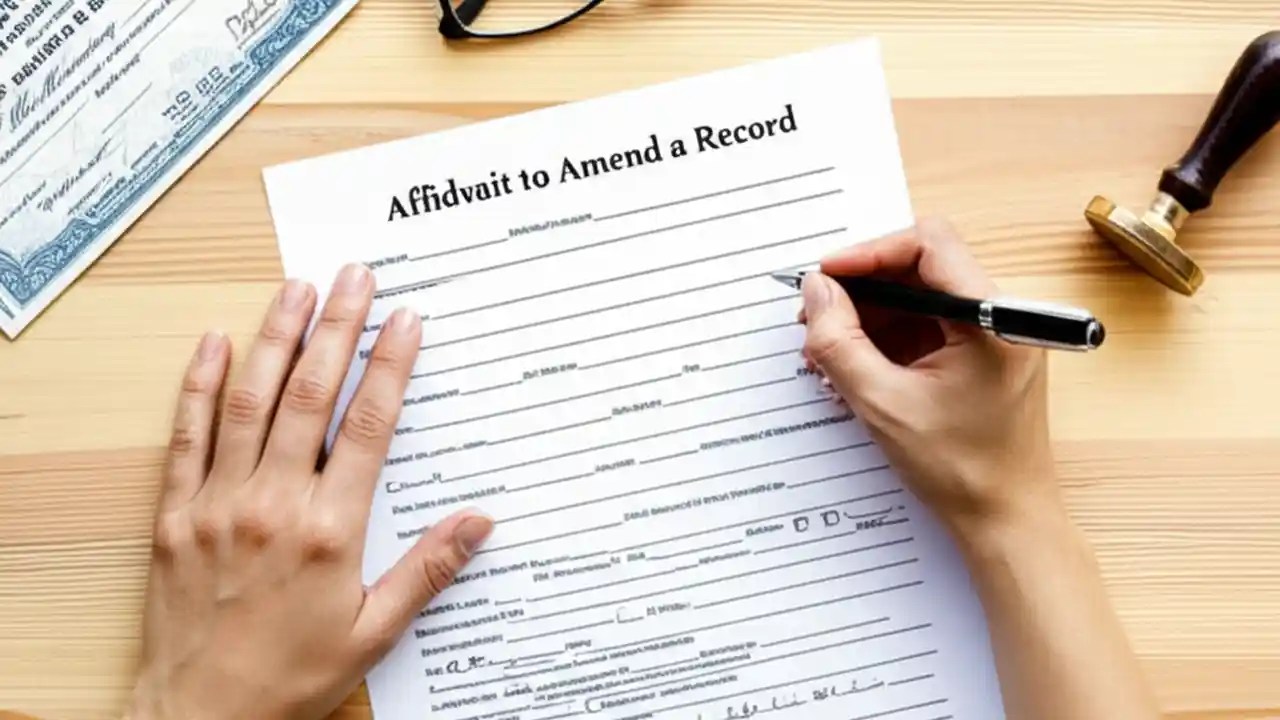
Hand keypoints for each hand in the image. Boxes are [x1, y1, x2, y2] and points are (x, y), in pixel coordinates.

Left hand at [126, 265, 493, 719]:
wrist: (200, 715)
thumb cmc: (291, 677)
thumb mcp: (374, 632)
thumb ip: (428, 570)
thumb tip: (480, 522)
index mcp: (330, 529)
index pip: (368, 425)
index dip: (391, 366)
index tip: (406, 320)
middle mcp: (274, 502)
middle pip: (311, 394)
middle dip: (337, 328)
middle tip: (354, 276)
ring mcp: (220, 502)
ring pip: (251, 400)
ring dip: (277, 337)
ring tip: (297, 287)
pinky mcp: (177, 513)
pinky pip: (187, 435)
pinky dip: (201, 385)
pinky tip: (217, 343)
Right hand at [800, 219, 1059, 537]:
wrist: (1005, 520)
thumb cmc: (961, 471)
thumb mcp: (882, 404)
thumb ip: (840, 342)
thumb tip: (815, 292)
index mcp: (991, 319)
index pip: (928, 244)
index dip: (868, 253)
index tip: (826, 276)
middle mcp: (999, 317)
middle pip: (920, 267)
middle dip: (862, 288)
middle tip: (816, 315)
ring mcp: (992, 336)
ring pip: (918, 297)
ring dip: (869, 316)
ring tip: (827, 350)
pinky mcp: (980, 356)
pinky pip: (926, 326)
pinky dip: (886, 338)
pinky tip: (853, 365)